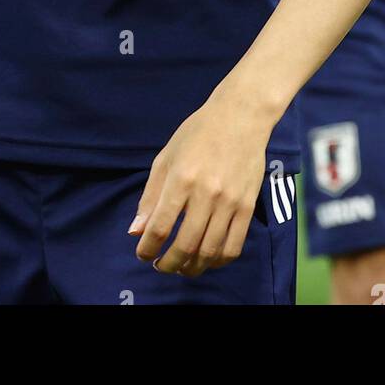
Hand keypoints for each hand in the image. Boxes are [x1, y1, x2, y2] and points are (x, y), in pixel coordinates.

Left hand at [130, 91, 271, 277]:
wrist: (240, 117)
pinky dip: (218, 261)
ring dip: (193, 267)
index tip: (143, 254)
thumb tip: (136, 231)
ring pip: (210, 251)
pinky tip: (207, 260)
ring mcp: (230, 202)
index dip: (148, 247)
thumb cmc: (197, 133)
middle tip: (161, 266)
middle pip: (185, 244)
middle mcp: (206, 193)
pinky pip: (234, 246)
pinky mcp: (248, 206)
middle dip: (169, 263)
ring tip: (182, 267)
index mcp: (181, 178)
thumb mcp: (166, 157)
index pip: (160, 225)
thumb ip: (150, 196)